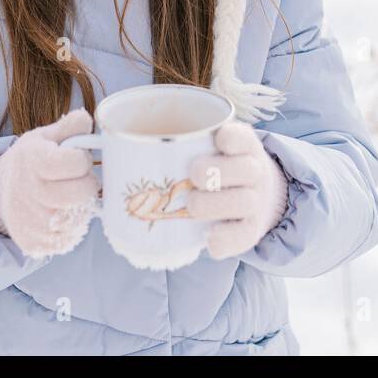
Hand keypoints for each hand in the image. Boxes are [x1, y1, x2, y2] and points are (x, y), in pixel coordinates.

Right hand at [0, 108, 99, 257]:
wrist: (2, 193)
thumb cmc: (31, 161)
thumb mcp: (44, 137)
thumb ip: (69, 127)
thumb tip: (87, 119)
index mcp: (34, 162)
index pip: (78, 162)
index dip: (82, 159)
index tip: (74, 158)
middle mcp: (32, 193)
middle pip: (84, 192)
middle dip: (86, 183)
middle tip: (75, 178)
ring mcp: (34, 222)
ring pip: (81, 215)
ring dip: (80, 204)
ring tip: (66, 193)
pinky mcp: (37, 243)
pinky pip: (71, 235)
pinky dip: (71, 224)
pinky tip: (60, 212)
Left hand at [185, 121, 290, 260]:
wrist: (256, 196)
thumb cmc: (218, 168)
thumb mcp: (210, 148)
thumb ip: (180, 146)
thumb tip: (121, 146)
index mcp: (244, 147)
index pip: (243, 137)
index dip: (231, 138)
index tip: (217, 140)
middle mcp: (255, 172)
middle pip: (245, 170)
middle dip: (216, 172)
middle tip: (192, 175)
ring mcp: (256, 202)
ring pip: (244, 202)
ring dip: (214, 205)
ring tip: (192, 206)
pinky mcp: (251, 230)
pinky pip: (243, 236)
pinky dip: (224, 239)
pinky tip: (207, 238)